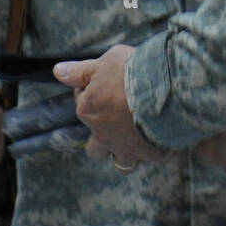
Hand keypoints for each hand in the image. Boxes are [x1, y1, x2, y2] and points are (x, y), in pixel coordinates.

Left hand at [53, 46, 169, 166]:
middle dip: (101, 140)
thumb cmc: (132, 72)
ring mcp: (128, 148)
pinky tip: (160, 137)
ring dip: (125, 153)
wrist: (167, 88)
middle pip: (95, 149)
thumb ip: (81, 71)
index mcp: (88, 111)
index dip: (94, 91)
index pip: (82, 102)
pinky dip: (152, 151)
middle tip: (117, 120)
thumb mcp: (104, 63)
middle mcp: (104, 136)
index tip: (109, 82)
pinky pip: (149, 159)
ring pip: (121, 163)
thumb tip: (57, 71)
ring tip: (137, 137)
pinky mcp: (150, 154)